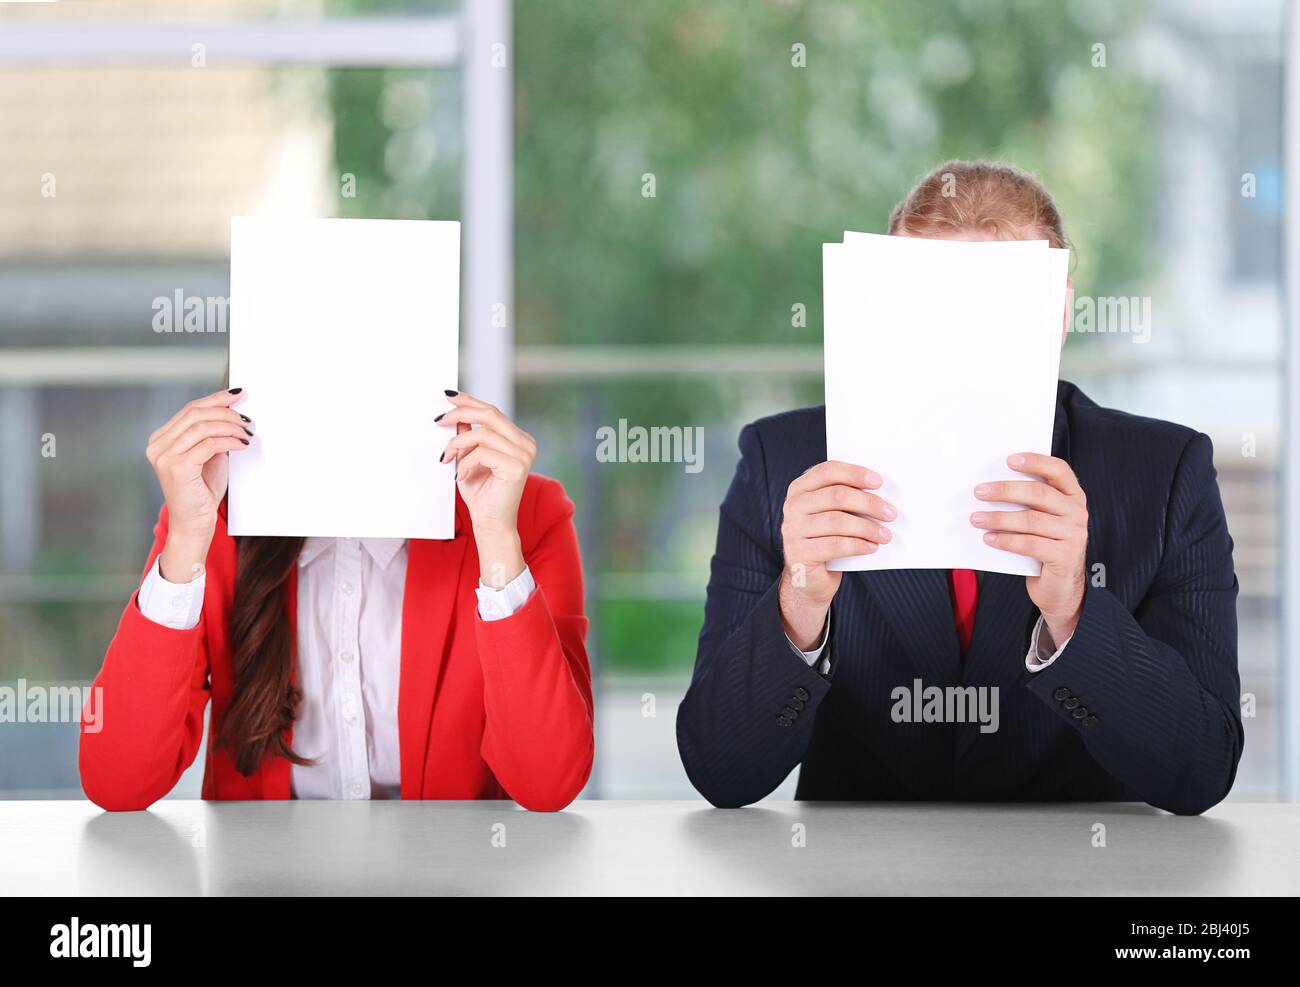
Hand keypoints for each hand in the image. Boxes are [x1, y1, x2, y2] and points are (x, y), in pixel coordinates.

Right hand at [145, 387, 252, 581]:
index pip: (190, 410)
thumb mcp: (208, 456)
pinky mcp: (177, 467)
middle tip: (248, 417)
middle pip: (195, 414)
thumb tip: (234, 412)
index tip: (238, 395)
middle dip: (226, 411)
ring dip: (230, 426)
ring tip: (247, 433)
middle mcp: (157, 445)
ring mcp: (164, 456)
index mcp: (161, 439)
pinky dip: (229, 440)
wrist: (194, 523)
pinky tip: (242, 444)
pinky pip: (209, 444)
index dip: (215, 399)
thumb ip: (213, 435)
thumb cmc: (201, 491)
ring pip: (202, 427)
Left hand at [437, 390, 534, 586]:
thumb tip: (455, 414)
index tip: (448, 396)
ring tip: (446, 458)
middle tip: (438, 421)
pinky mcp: (517, 467)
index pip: (492, 412)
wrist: (491, 525)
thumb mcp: (469, 459)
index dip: (469, 401)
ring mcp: (524, 455)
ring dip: (457, 444)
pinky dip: (464, 462)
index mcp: (518, 439)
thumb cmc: (481, 495)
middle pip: (490, 414)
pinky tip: (459, 476)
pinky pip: (482, 452)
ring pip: (483, 433)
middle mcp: (525, 444)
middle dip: (460, 413)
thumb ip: (467, 437)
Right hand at [778, 461, 895, 649]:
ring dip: (867, 528)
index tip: (879, 482)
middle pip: (836, 496)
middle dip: (868, 503)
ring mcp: (792, 530)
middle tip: (890, 513)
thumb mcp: (832, 514)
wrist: (808, 579)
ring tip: (885, 534)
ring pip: (837, 521)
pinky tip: (871, 547)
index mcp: (800, 489)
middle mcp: (793, 506)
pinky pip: (836, 545)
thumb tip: (881, 494)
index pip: (827, 471)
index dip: (854, 473)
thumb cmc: (826, 540)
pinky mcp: (799, 553)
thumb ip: (846, 501)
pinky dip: (858, 545)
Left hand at [970, 453, 1087, 641]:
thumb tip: (990, 487)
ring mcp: (1074, 535)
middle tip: (979, 491)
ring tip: (976, 518)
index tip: (1009, 460)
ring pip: (1031, 520)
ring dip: (999, 518)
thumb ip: (1028, 503)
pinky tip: (989, 538)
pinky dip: (1006, 540)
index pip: (1059, 470)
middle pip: (1039, 494)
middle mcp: (1077, 513)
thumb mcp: (1040, 521)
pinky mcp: (1065, 556)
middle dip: (1006, 491)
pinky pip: (1030, 544)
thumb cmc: (1044, 547)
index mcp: (1072, 497)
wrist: (1059, 588)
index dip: (1035, 461)